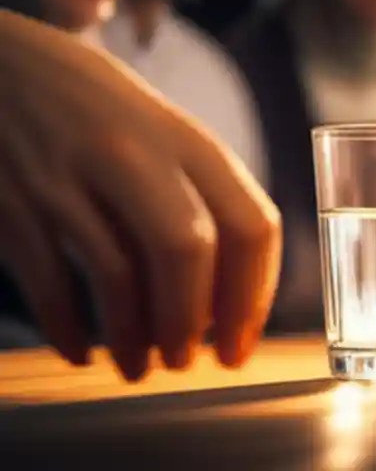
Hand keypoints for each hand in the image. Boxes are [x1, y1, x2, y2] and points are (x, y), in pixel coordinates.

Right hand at [0, 11, 280, 380]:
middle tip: (190, 361)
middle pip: (187, 252)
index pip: (250, 223)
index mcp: (185, 139)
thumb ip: (200, 192)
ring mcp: (68, 179)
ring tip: (140, 366)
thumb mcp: (161, 128)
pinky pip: (50, 284)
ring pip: (118, 277)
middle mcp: (132, 155)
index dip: (254, 294)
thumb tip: (229, 289)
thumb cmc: (95, 106)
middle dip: (193, 323)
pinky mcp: (12, 205)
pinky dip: (69, 330)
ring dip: (134, 338)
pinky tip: (80, 350)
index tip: (243, 340)